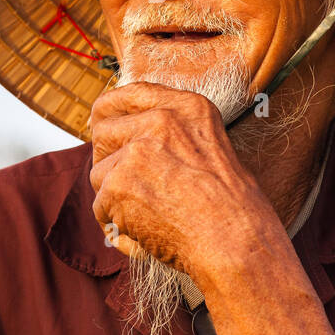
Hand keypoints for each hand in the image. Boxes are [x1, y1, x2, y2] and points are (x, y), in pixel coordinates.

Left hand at [88, 81, 281, 290]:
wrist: (235, 240)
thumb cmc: (230, 208)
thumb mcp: (211, 147)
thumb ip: (172, 134)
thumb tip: (126, 134)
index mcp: (188, 107)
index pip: (131, 93)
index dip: (109, 112)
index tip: (101, 125)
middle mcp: (161, 120)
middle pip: (104, 131)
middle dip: (107, 161)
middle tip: (127, 188)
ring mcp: (137, 150)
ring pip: (99, 172)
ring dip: (115, 199)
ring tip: (151, 216)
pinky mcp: (119, 182)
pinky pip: (100, 206)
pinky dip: (117, 225)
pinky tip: (147, 234)